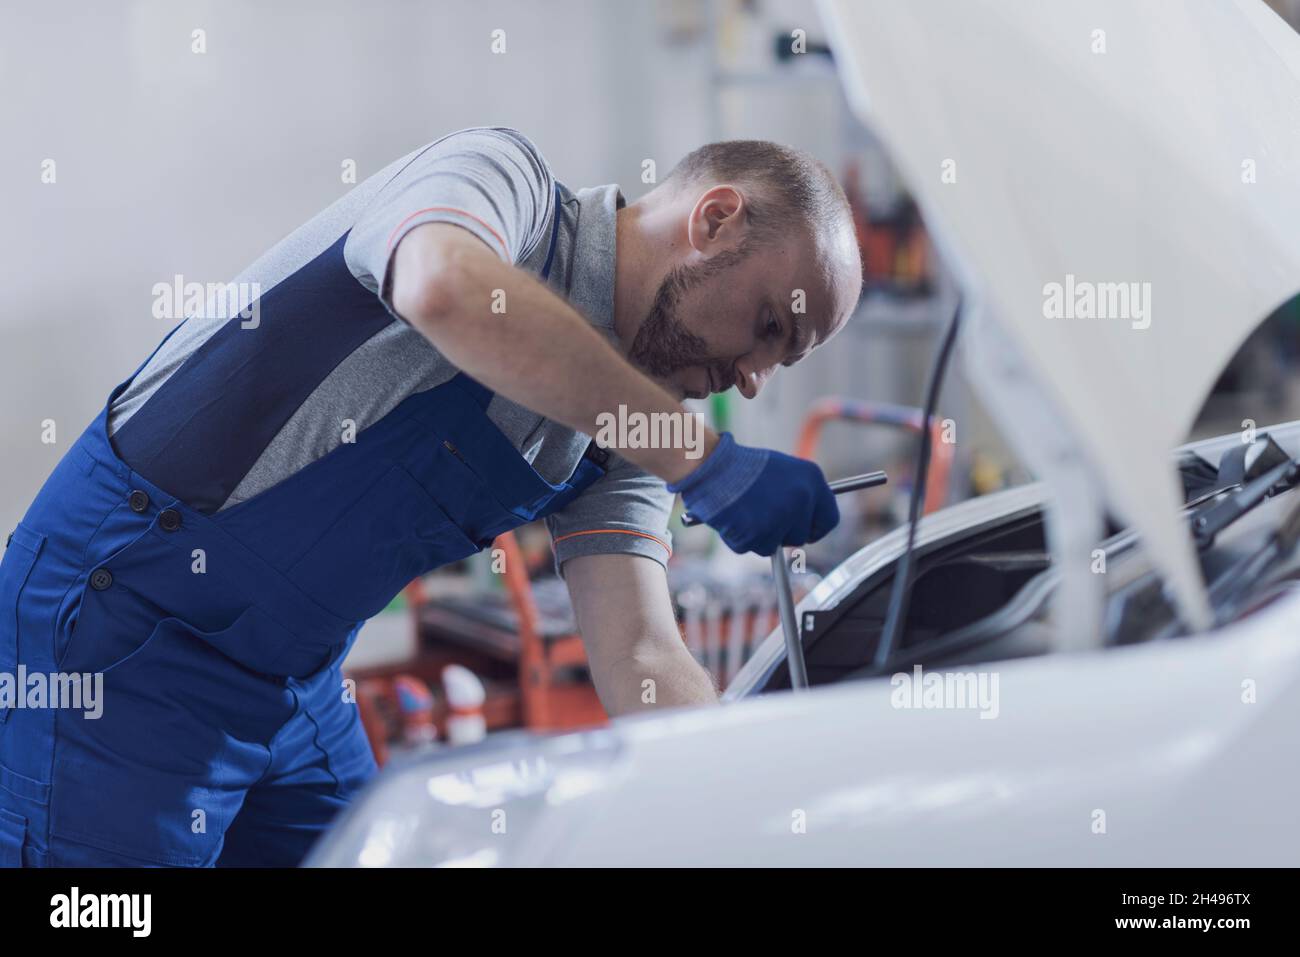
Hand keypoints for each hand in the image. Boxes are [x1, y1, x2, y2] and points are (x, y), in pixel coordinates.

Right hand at [668, 433, 838, 555]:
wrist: (711, 466)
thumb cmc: (741, 467)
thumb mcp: (781, 470)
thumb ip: (798, 494)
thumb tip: (802, 520)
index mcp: (812, 479)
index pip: (829, 519)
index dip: (814, 528)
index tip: (803, 530)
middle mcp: (803, 498)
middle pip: (801, 536)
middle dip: (782, 533)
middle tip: (763, 519)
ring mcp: (782, 517)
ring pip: (775, 544)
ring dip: (759, 536)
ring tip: (744, 512)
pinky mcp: (760, 533)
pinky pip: (754, 548)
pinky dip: (741, 539)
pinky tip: (733, 518)